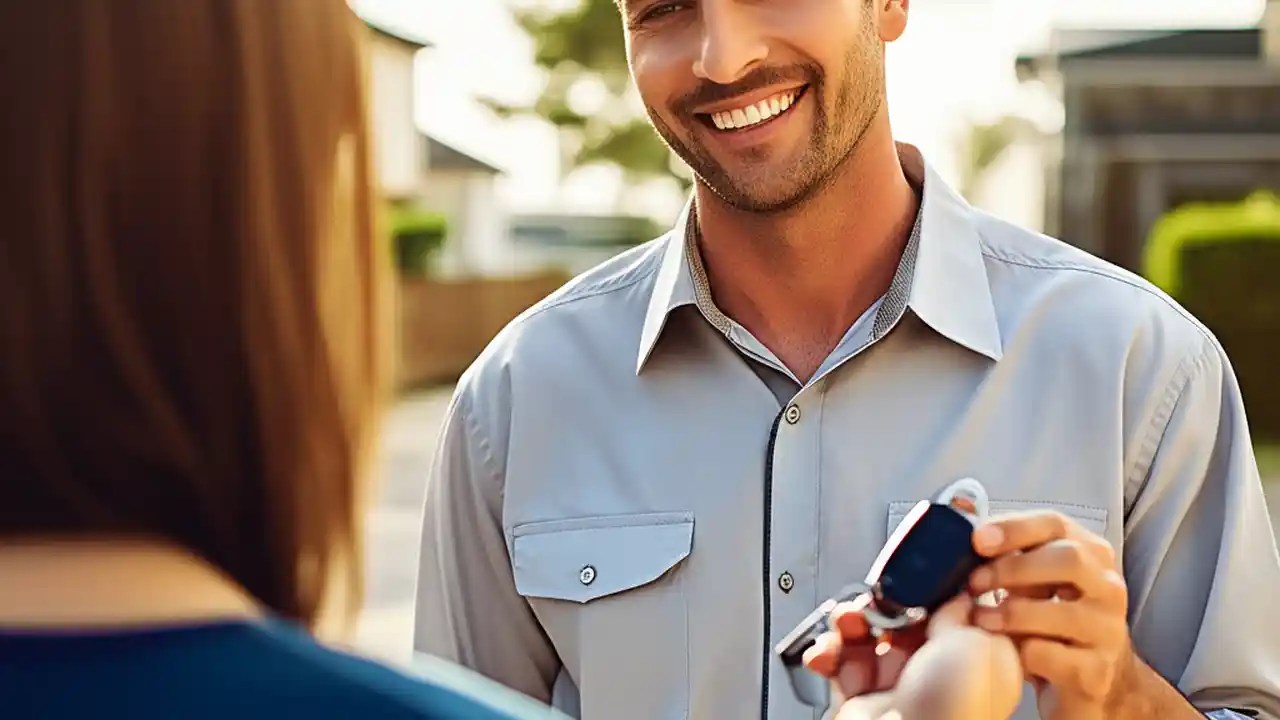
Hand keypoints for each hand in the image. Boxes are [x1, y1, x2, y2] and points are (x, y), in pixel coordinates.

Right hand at [803, 594, 1023, 719]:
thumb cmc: (948, 712)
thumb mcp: (972, 646)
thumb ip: (961, 614)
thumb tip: (954, 595)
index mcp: (975, 662)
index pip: (956, 612)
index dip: (934, 591)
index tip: (915, 576)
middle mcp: (937, 674)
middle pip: (905, 618)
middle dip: (882, 603)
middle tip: (874, 601)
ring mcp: (897, 687)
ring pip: (867, 636)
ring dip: (849, 622)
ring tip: (845, 624)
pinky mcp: (862, 699)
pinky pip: (838, 662)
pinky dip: (826, 652)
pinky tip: (827, 652)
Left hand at [968, 511, 1135, 719]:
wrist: (1093, 683)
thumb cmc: (1053, 623)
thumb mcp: (1036, 583)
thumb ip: (1011, 558)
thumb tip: (970, 539)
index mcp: (1091, 554)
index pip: (1056, 524)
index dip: (1014, 528)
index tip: (977, 540)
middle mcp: (1107, 587)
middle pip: (1069, 559)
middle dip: (1013, 568)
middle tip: (974, 583)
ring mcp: (1107, 630)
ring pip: (1064, 611)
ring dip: (1012, 613)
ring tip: (981, 619)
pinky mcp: (1096, 671)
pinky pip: (1054, 656)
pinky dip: (1023, 651)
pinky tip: (1006, 652)